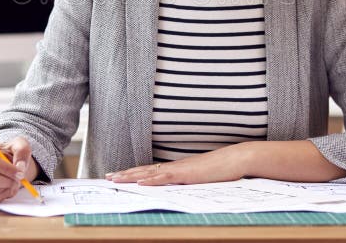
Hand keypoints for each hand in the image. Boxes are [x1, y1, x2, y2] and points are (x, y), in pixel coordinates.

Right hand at [0, 136, 37, 202]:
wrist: (8, 164)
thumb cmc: (10, 153)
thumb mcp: (19, 145)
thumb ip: (21, 151)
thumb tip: (19, 167)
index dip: (5, 168)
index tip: (19, 172)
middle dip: (6, 180)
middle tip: (18, 179)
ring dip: (4, 188)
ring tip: (13, 182)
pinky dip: (1, 195)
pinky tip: (7, 188)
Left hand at [105, 144, 248, 185]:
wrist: (237, 158)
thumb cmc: (223, 168)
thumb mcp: (204, 177)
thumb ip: (192, 180)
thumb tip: (184, 186)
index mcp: (178, 168)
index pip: (151, 170)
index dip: (135, 172)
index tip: (120, 174)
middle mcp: (175, 166)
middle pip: (145, 170)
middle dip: (126, 173)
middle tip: (108, 176)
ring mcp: (180, 169)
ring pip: (150, 172)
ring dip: (132, 176)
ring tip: (116, 178)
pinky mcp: (187, 174)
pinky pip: (166, 177)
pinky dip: (152, 179)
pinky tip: (140, 182)